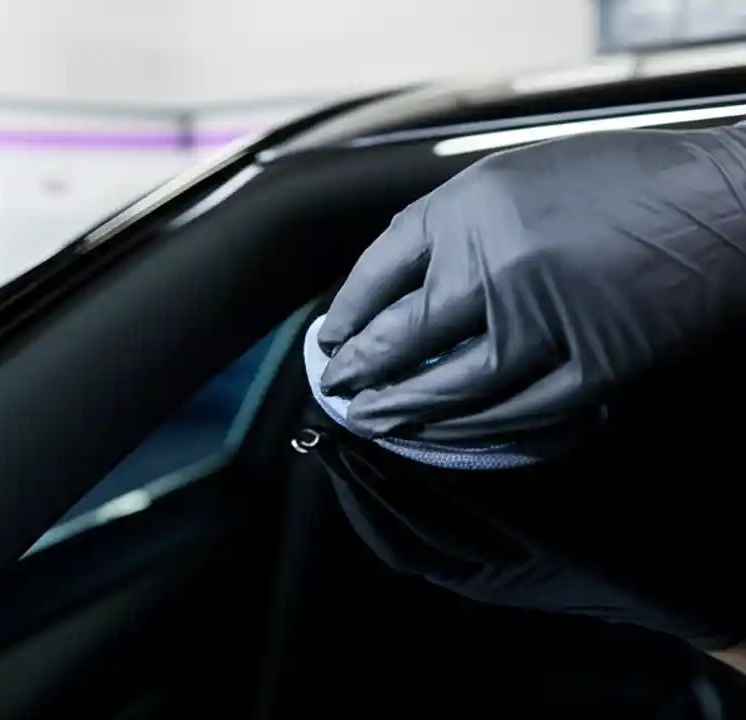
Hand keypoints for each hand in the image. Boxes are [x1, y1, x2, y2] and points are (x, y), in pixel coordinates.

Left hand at [317, 126, 745, 440]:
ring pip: (449, 387)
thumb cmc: (628, 180)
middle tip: (337, 387)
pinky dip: (470, 430)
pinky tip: (443, 433)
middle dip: (360, 369)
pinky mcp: (592, 368)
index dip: (349, 308)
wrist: (728, 199)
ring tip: (373, 420)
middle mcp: (494, 263)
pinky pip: (513, 415)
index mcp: (471, 206)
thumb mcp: (520, 176)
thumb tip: (402, 280)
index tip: (334, 332)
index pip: (381, 268)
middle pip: (402, 335)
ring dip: (402, 410)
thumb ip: (458, 224)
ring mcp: (542, 322)